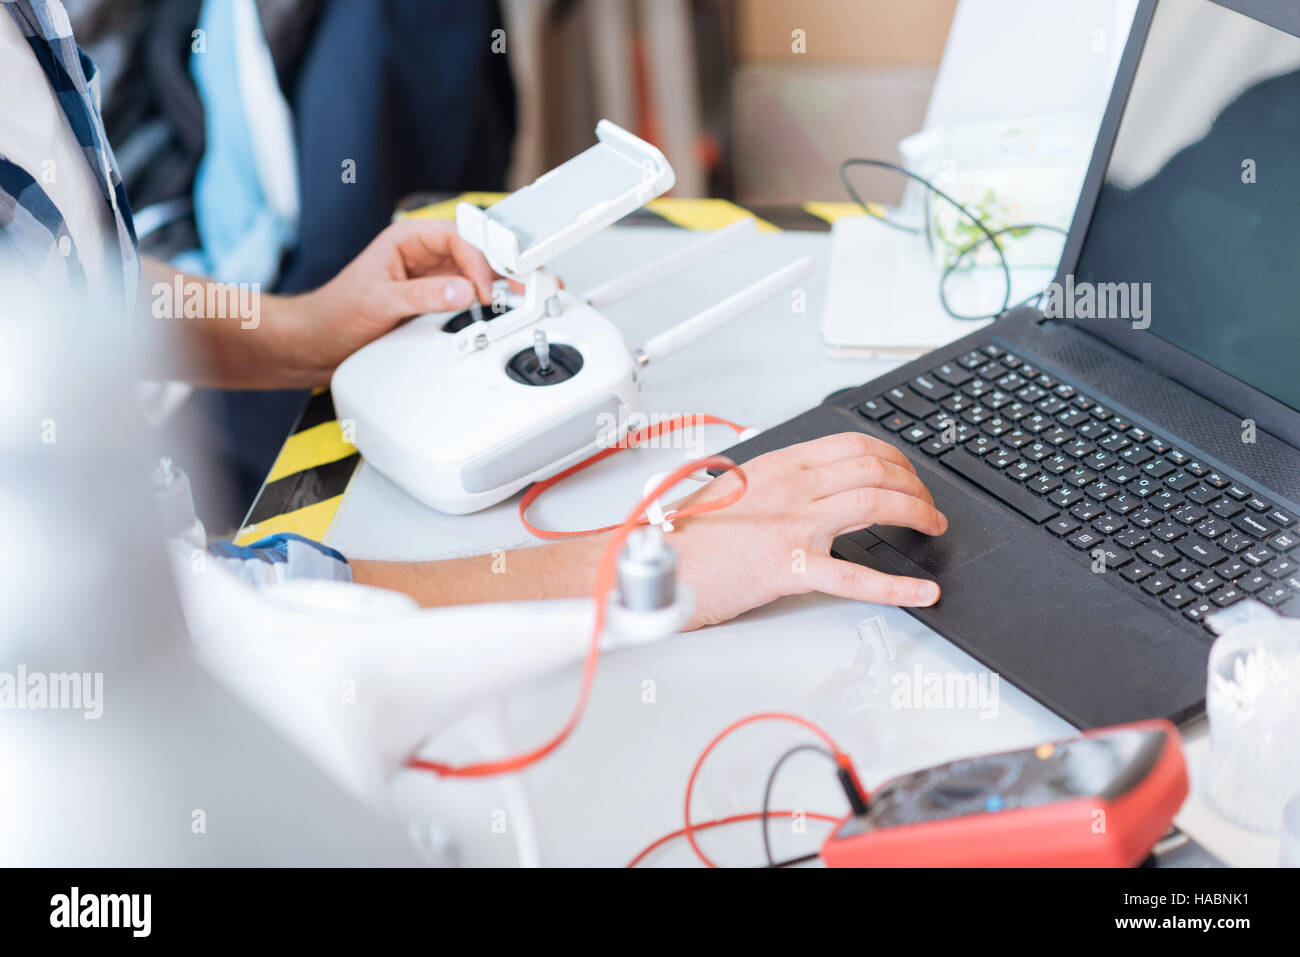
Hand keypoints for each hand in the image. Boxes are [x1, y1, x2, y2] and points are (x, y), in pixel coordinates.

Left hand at [288, 219, 500, 383]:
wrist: (317, 344)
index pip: (456, 238)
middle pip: (473, 252)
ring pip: (475, 274)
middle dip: (499, 267)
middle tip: (524, 284)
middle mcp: (422, 256)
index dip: (477, 261)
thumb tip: (463, 291)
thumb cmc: (335, 314)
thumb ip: (423, 296)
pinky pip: (467, 297)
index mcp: (406, 240)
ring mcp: (430, 279)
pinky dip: (486, 302)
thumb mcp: (380, 302)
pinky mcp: (433, 302)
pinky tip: (500, 308)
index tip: (484, 289)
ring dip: (497, 284)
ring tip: (521, 295)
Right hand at [669, 432, 947, 627]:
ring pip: (874, 506)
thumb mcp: (735, 488)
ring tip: (931, 528)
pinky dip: (897, 586)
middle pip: (874, 471)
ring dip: (916, 513)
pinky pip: (855, 577)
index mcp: (780, 464)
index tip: (907, 473)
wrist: (662, 563)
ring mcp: (793, 525)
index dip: (894, 457)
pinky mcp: (791, 567)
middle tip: (927, 504)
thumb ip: (777, 481)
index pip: (854, 446)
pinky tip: (921, 590)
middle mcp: (791, 487)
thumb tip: (814, 484)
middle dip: (914, 485)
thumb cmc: (690, 532)